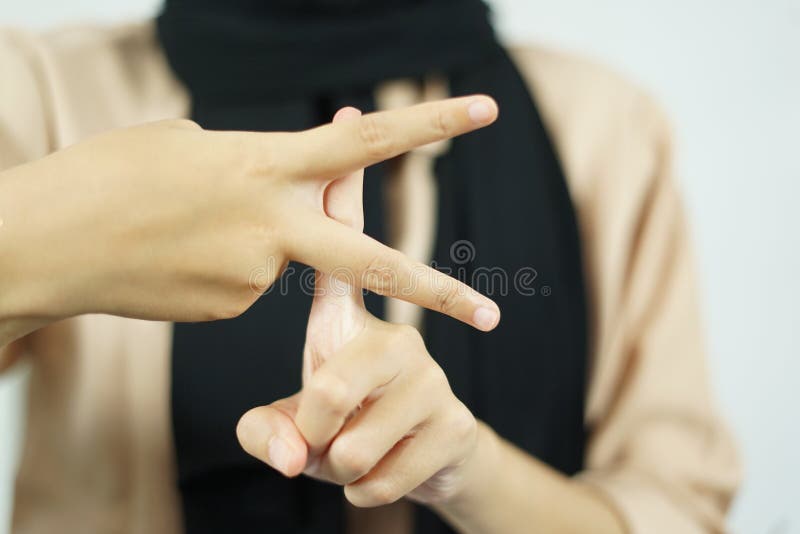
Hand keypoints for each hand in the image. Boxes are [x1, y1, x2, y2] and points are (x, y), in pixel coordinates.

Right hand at [0, 96, 499, 330]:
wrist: (48, 243)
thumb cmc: (110, 175)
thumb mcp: (190, 146)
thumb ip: (253, 168)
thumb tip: (280, 196)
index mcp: (266, 164)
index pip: (364, 143)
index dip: (428, 123)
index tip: (484, 112)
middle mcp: (273, 226)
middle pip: (371, 260)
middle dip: (436, 291)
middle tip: (493, 313)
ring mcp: (254, 276)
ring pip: (282, 257)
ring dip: (250, 239)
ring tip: (180, 227)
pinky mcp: (230, 311)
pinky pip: (247, 281)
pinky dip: (223, 265)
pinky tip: (176, 258)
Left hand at [237, 108, 485, 506]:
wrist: (435, 467)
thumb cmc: (352, 426)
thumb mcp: (300, 427)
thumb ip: (272, 432)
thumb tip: (291, 456)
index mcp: (352, 322)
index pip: (347, 240)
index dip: (343, 184)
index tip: (351, 112)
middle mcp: (396, 337)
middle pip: (334, 379)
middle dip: (318, 423)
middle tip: (321, 441)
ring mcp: (430, 378)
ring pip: (352, 443)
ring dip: (337, 469)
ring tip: (348, 459)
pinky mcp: (456, 423)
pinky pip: (379, 476)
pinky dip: (362, 493)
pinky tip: (376, 478)